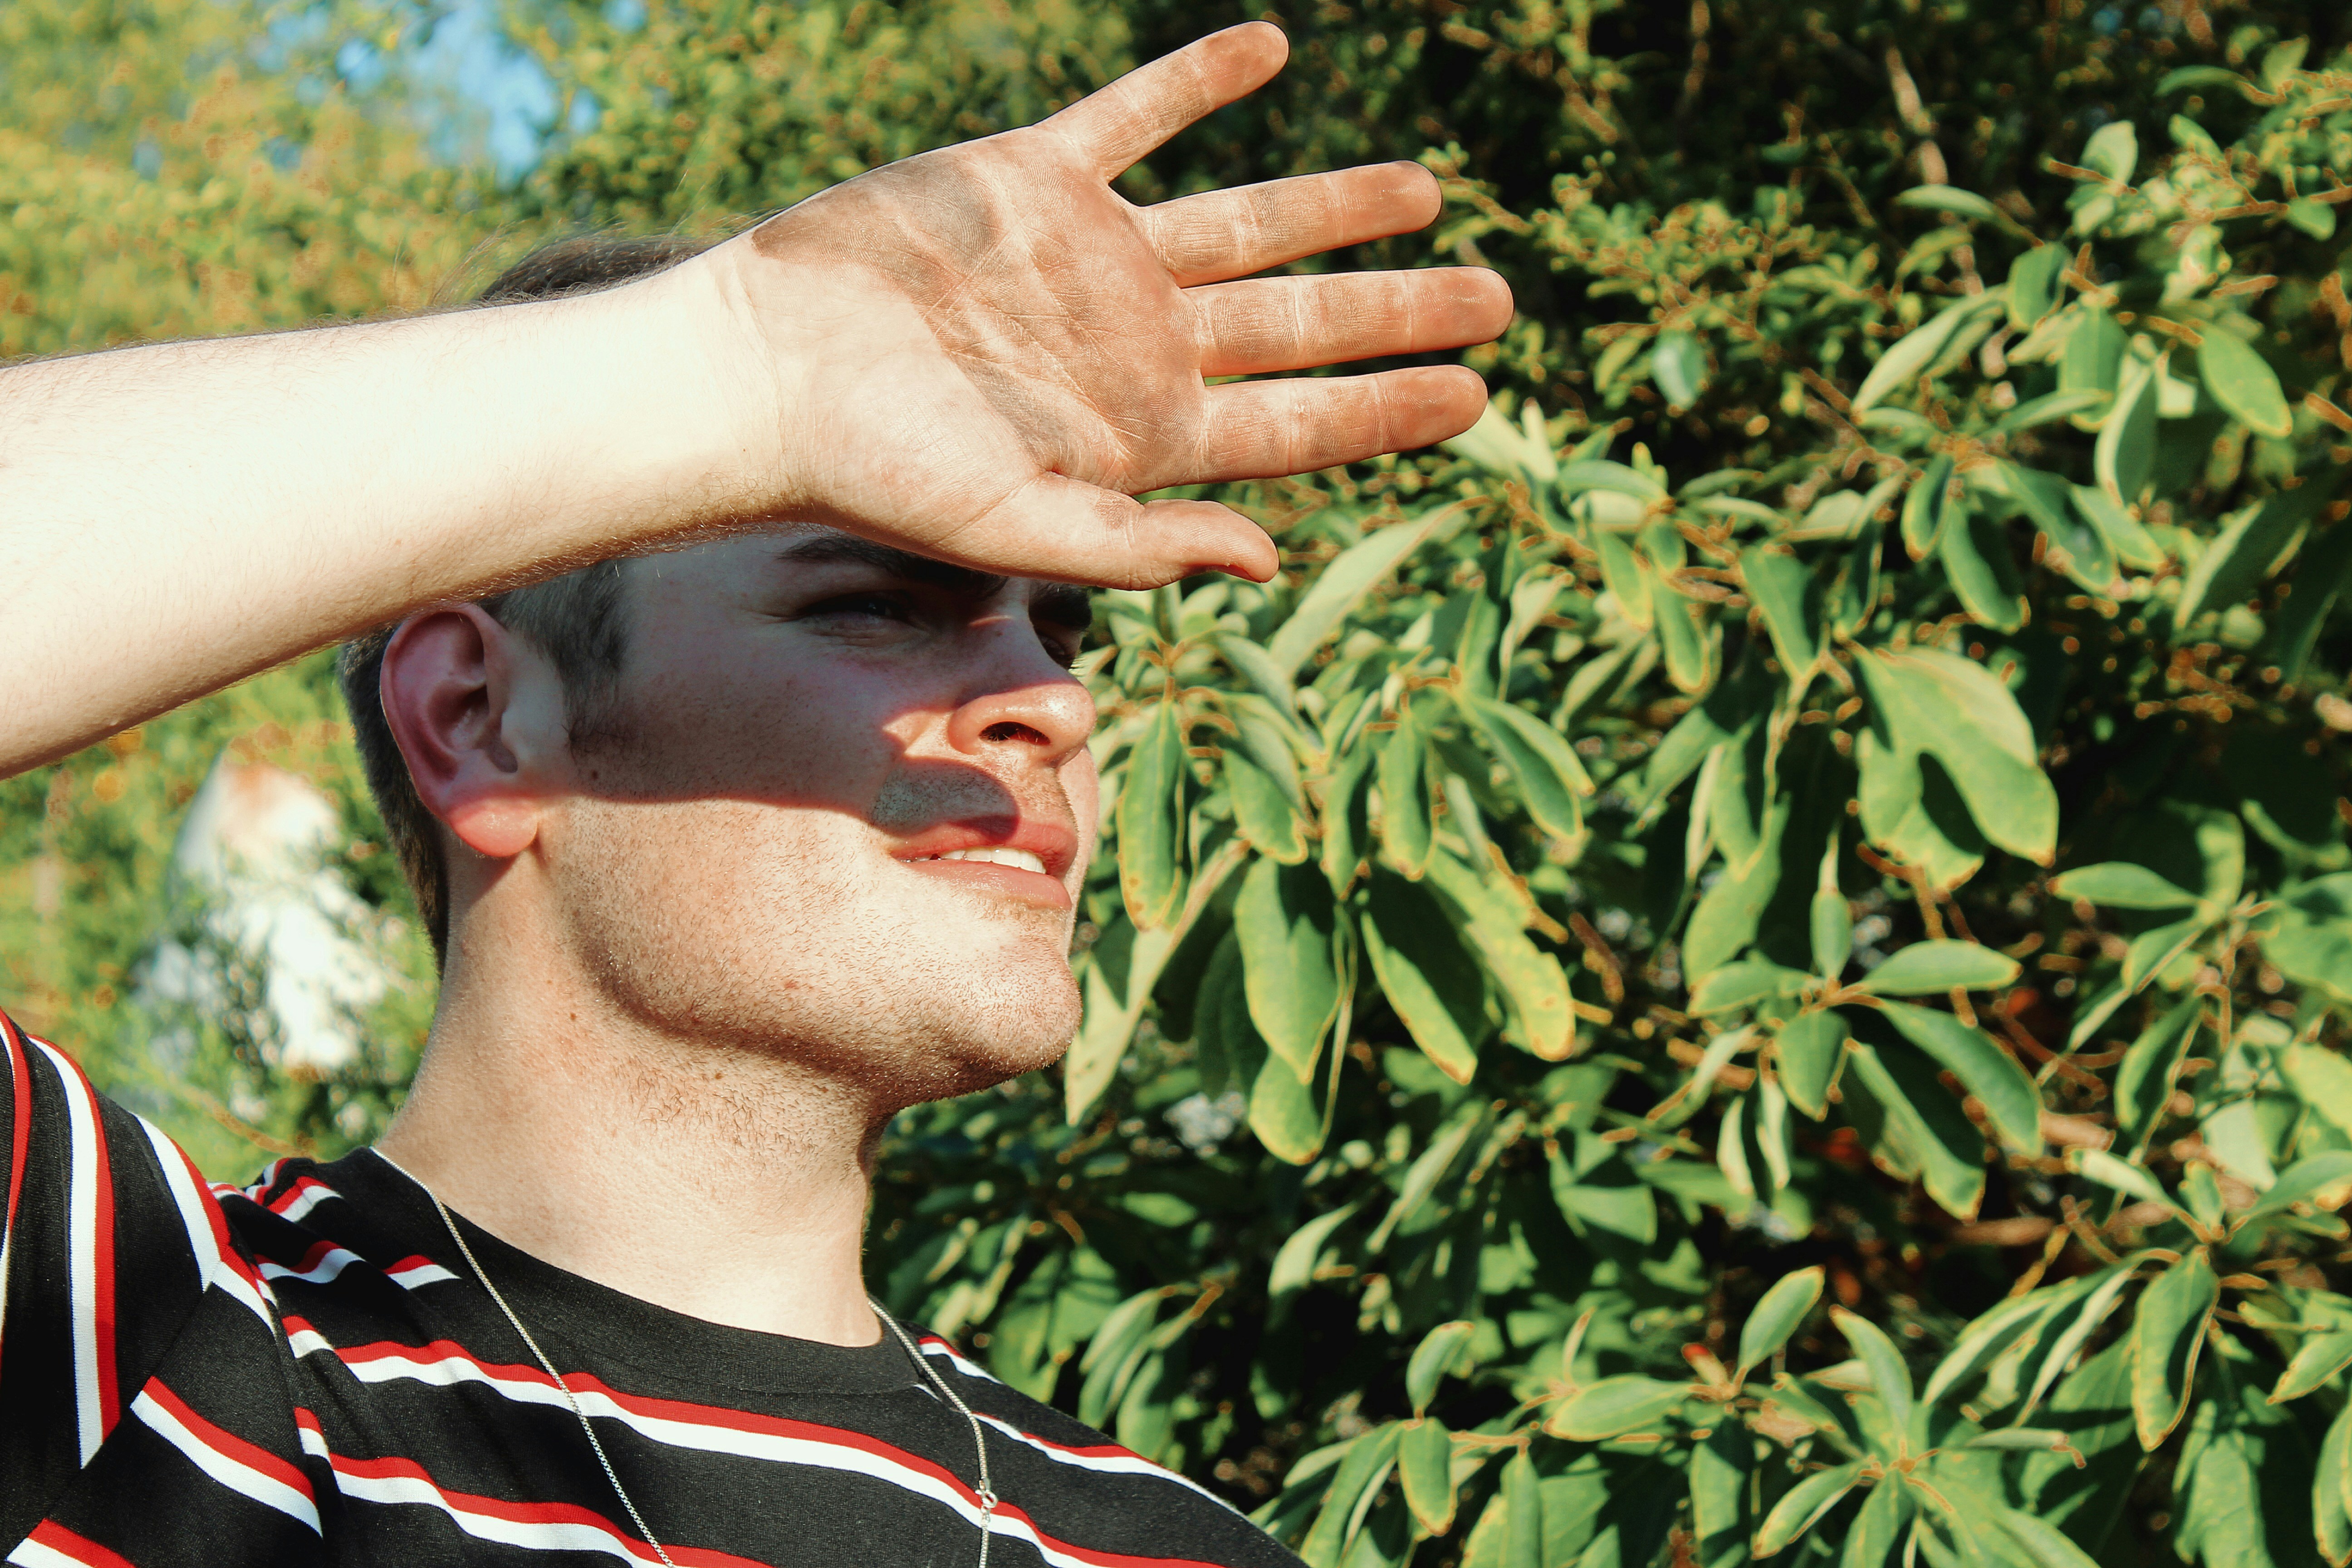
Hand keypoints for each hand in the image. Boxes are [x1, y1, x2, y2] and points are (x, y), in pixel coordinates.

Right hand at [700, 22, 1510, 588]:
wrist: (766, 372)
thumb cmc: (877, 470)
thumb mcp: (1012, 527)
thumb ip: (1136, 548)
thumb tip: (1269, 561)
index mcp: (1145, 434)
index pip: (1299, 423)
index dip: (1390, 407)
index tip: (1480, 395)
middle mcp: (1136, 344)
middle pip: (1299, 323)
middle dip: (1396, 309)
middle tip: (1498, 295)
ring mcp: (1091, 258)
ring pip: (1245, 221)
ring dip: (1335, 202)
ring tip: (1430, 188)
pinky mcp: (1032, 178)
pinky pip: (1135, 117)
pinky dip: (1198, 80)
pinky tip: (1270, 50)